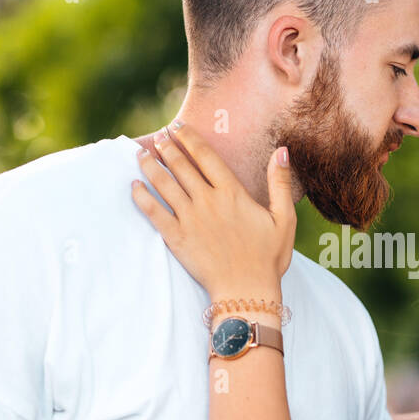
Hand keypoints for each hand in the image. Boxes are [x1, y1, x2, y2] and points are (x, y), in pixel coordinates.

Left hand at [130, 120, 295, 298]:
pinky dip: (142, 197)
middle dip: (166, 148)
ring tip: (141, 154)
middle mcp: (208, 201)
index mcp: (232, 193)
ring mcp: (190, 219)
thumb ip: (280, 183)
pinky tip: (134, 187)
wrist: (247, 291)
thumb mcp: (284, 219)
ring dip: (150, 166)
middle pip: (181, 166)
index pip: (205, 157)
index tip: (178, 127)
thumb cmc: (269, 258)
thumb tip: (281, 150)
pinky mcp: (177, 238)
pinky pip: (154, 213)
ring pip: (164, 184)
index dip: (189, 139)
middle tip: (158, 137)